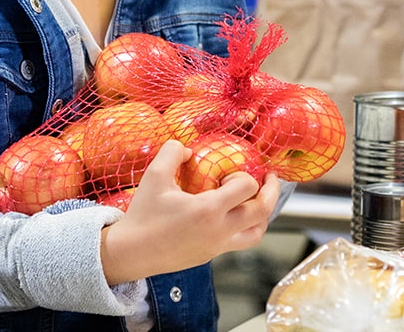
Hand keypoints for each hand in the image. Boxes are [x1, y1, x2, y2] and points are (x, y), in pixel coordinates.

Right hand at [100, 140, 279, 284]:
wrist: (132, 252)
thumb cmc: (143, 214)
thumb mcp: (154, 175)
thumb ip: (172, 152)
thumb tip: (187, 148)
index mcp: (209, 210)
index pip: (247, 188)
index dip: (245, 175)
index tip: (230, 172)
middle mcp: (220, 230)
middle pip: (262, 212)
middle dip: (271, 192)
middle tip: (270, 178)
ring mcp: (217, 246)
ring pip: (257, 233)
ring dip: (263, 214)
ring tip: (259, 200)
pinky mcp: (211, 255)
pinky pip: (240, 241)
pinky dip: (247, 227)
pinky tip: (234, 215)